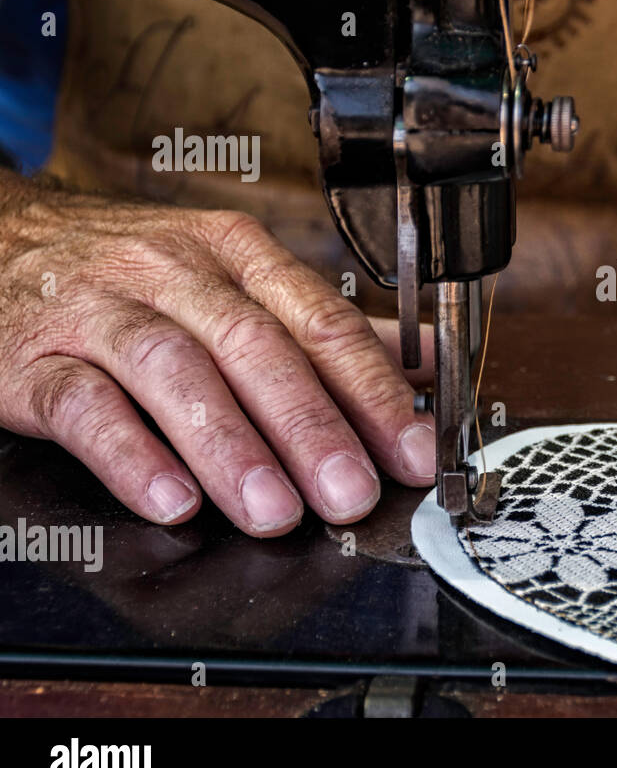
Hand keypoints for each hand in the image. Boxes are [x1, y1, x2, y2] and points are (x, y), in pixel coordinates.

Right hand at [0, 174, 441, 534]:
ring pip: (174, 372)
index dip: (373, 389)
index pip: (321, 320)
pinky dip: (130, 454)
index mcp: (239, 255)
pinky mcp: (31, 359)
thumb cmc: (134, 273)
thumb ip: (324, 327)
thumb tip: (427, 364)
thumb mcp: (233, 277)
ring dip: (231, 446)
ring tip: (274, 512)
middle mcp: (174, 273)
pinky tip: (171, 499)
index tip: (411, 450)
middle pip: (255, 347)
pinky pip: (82, 405)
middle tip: (350, 494)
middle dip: (312, 426)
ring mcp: (99, 312)